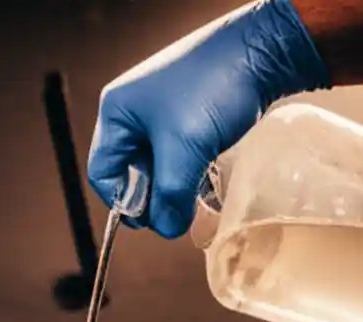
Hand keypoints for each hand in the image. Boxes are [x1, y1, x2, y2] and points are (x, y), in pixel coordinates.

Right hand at [87, 0, 328, 238]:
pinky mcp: (190, 118)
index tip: (149, 222)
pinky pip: (182, 156)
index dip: (122, 202)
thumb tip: (166, 229)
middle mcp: (135, 113)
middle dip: (153, 198)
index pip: (103, 172)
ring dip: (175, 188)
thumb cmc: (211, 87)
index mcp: (118, 113)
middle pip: (131, 172)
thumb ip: (170, 193)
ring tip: (194, 202)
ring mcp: (163, 115)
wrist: (259, 52)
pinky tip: (206, 185)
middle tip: (177, 216)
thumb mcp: (185, 148)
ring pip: (160, 167)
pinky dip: (191, 175)